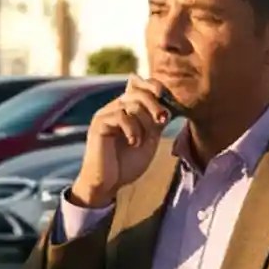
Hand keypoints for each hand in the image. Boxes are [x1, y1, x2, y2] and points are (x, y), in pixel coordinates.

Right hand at [69, 76, 171, 207]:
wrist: (108, 183)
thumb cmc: (127, 163)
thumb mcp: (149, 139)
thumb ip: (156, 121)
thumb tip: (169, 105)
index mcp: (126, 109)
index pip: (139, 84)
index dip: (154, 86)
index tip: (166, 100)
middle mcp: (114, 108)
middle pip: (138, 92)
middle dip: (155, 105)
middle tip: (162, 120)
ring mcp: (105, 115)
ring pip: (131, 104)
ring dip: (144, 123)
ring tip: (142, 141)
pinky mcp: (99, 124)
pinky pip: (121, 116)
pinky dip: (132, 129)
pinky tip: (133, 143)